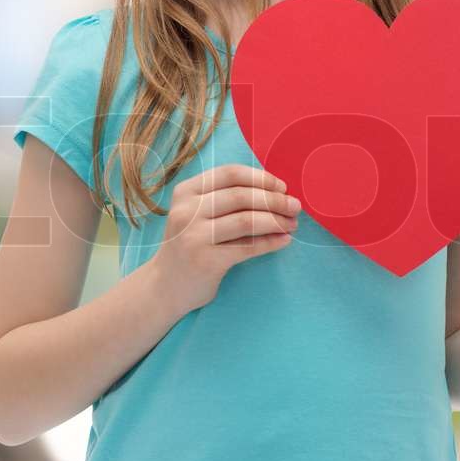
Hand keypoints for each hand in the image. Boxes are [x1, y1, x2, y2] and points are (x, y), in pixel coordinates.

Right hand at [152, 163, 301, 314]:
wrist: (164, 286)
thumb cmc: (188, 245)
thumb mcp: (196, 213)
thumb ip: (223, 198)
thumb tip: (274, 190)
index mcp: (186, 191)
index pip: (230, 174)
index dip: (260, 178)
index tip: (282, 187)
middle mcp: (187, 210)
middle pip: (242, 196)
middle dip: (275, 200)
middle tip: (295, 206)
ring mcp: (194, 236)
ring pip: (247, 220)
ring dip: (276, 221)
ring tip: (293, 224)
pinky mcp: (206, 260)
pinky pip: (248, 247)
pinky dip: (271, 242)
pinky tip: (284, 240)